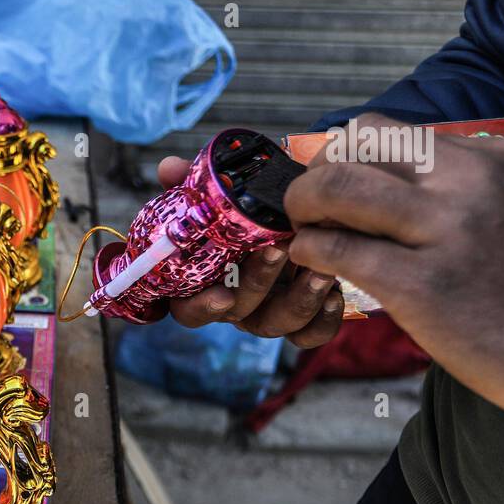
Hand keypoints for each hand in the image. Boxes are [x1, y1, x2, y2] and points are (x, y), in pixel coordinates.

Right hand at [150, 156, 343, 346]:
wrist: (298, 211)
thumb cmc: (251, 208)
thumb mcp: (223, 191)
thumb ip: (194, 182)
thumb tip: (168, 169)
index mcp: (206, 280)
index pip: (187, 309)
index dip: (200, 307)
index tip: (221, 294)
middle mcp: (235, 300)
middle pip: (236, 312)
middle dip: (257, 283)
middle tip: (277, 249)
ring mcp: (269, 312)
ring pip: (275, 326)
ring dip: (297, 301)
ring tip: (319, 269)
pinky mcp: (305, 317)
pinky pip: (310, 335)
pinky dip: (323, 320)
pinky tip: (334, 293)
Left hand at [284, 113, 503, 434]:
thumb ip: (458, 185)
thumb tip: (381, 177)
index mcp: (495, 158)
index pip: (386, 130)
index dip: (345, 156)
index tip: (335, 185)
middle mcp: (473, 183)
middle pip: (355, 143)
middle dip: (316, 172)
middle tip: (307, 205)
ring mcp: (447, 233)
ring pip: (337, 187)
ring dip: (303, 205)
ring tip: (306, 230)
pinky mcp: (423, 286)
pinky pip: (339, 250)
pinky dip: (311, 252)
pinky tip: (314, 264)